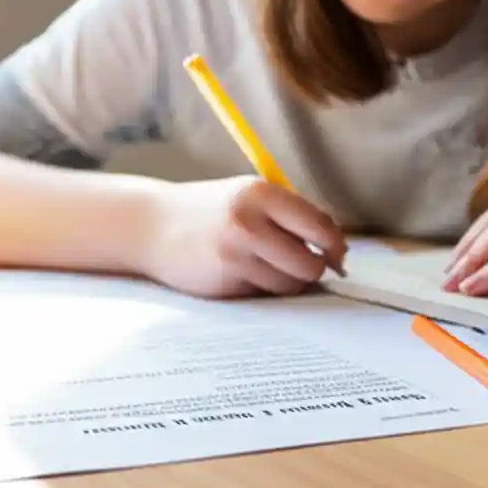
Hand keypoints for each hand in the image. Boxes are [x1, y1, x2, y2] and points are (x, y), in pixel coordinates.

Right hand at [138, 176, 345, 298]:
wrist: (150, 226)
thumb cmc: (207, 212)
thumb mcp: (246, 197)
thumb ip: (287, 215)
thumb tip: (335, 248)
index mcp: (260, 193)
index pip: (319, 225)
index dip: (335, 245)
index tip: (337, 254)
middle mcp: (249, 222)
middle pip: (309, 263)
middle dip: (314, 269)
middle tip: (308, 267)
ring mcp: (235, 255)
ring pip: (289, 284)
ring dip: (289, 282)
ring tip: (270, 268)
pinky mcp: (224, 282)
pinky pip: (263, 293)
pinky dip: (262, 288)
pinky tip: (242, 273)